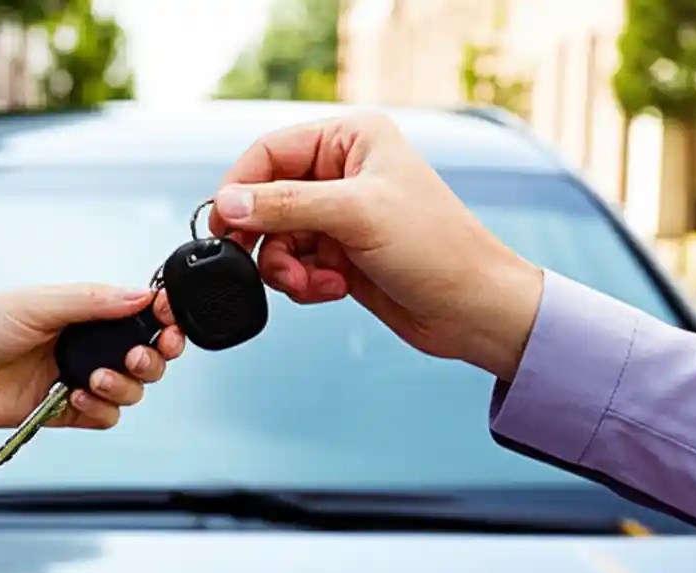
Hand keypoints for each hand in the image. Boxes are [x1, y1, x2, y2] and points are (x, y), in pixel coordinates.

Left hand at [0, 284, 185, 428]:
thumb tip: (142, 295)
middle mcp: (84, 344)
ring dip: (124, 386)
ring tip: (94, 380)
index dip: (162, 318)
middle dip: (153, 357)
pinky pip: (104, 417)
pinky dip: (100, 411)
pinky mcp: (63, 412)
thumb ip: (91, 301)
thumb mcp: (36, 304)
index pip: (138, 314)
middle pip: (145, 354)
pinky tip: (77, 400)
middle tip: (137, 357)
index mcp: (81, 311)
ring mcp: (76, 378)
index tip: (168, 320)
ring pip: (130, 389)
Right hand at [209, 113, 543, 380]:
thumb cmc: (435, 248)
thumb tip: (228, 201)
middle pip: (267, 198)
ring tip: (312, 283)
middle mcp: (343, 171)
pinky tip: (333, 289)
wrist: (472, 309)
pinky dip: (305, 281)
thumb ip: (286, 205)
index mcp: (352, 139)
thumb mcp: (355, 216)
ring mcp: (341, 215)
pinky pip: (295, 264)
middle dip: (264, 236)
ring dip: (286, 266)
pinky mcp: (341, 254)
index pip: (270, 151)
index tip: (223, 224)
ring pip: (277, 237)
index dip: (240, 187)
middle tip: (256, 262)